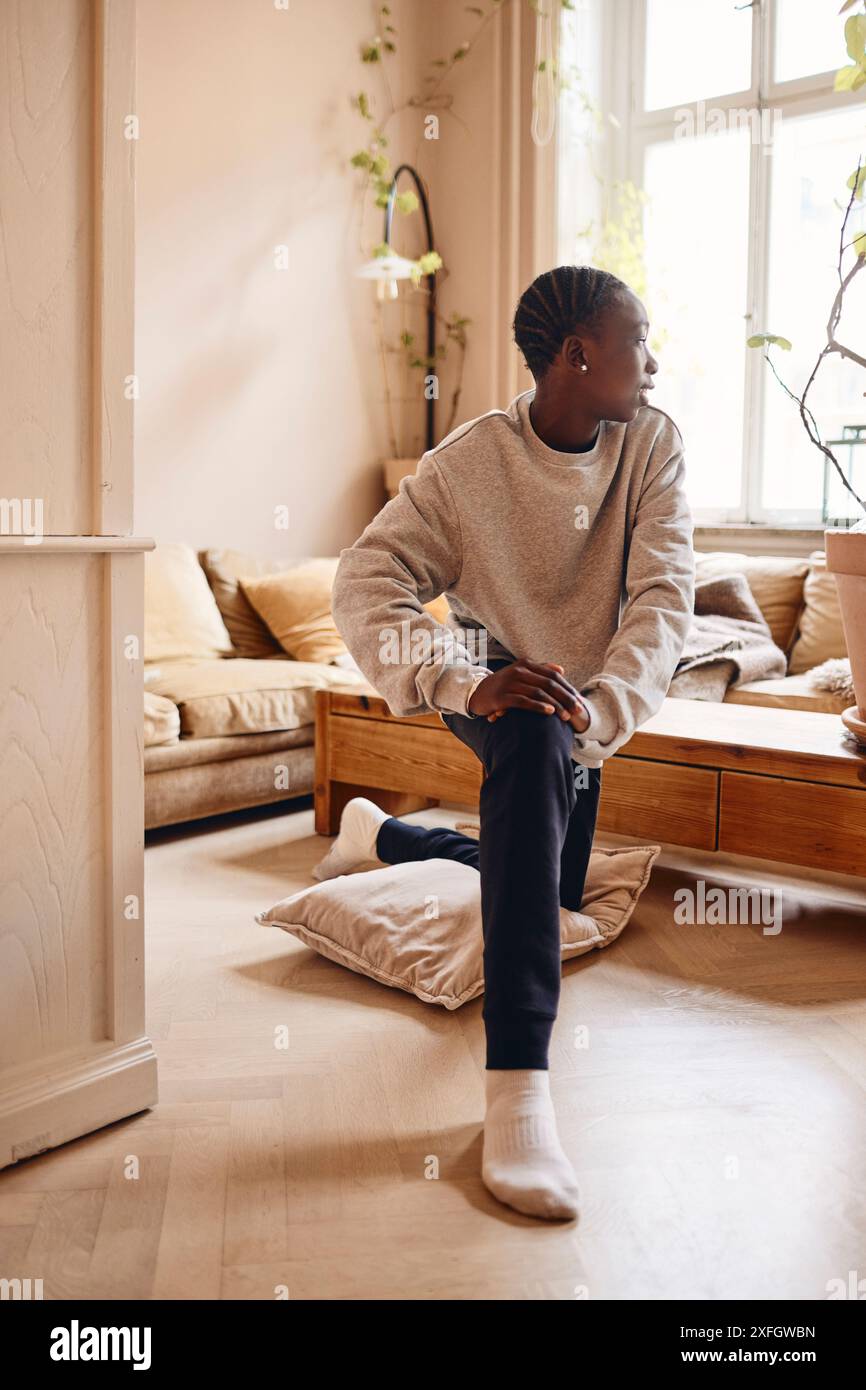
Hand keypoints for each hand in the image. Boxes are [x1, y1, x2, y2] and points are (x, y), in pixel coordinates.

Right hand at [468, 659, 588, 727]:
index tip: (579, 701)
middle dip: (566, 698)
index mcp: (526, 664)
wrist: (476, 692)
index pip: (553, 675)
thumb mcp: (520, 673)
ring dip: (556, 705)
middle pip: (549, 684)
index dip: (568, 688)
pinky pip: (524, 701)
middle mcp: (519, 670)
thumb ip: (541, 669)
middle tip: (578, 711)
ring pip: (539, 693)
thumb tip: (561, 669)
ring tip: (566, 716)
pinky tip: (549, 712)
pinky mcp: (502, 696)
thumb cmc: (503, 685)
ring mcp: (510, 682)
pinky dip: (538, 706)